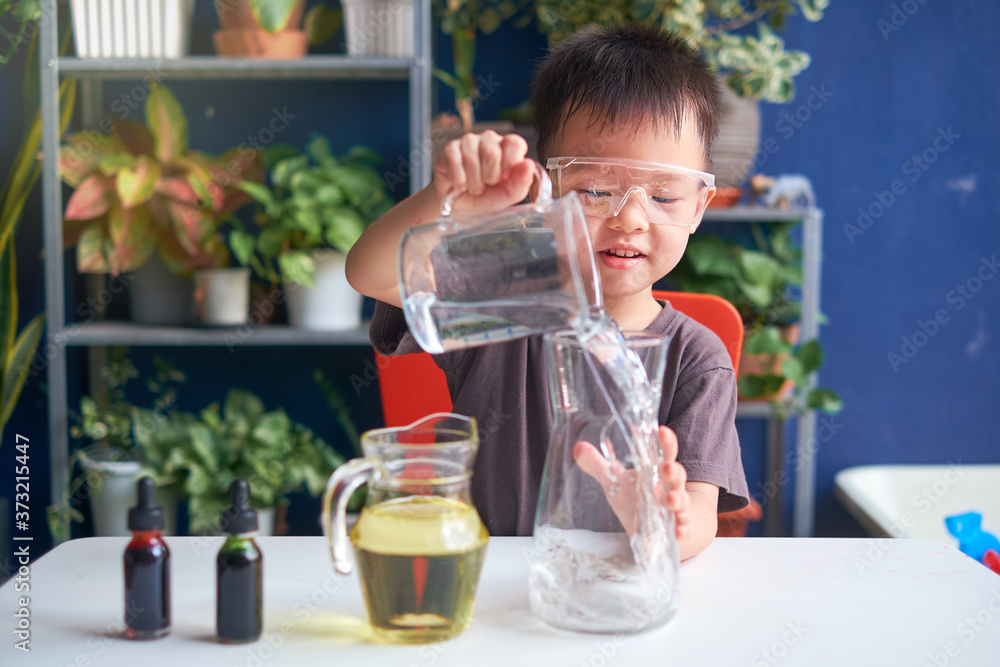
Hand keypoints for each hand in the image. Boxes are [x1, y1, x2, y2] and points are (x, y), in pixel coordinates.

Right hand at [433, 131, 535, 214]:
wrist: (460, 207)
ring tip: (473, 188)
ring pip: (472, 158)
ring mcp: (469, 141)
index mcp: (508, 148)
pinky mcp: (450, 148)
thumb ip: (521, 182)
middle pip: (492, 152)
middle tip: (487, 186)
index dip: (510, 162)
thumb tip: (528, 164)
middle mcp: (489, 140)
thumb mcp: (508, 195)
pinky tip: (460, 185)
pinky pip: (454, 161)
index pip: (514, 143)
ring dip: (473, 182)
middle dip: (489, 177)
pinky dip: (459, 180)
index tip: (505, 179)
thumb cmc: (486, 198)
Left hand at [573, 425, 691, 540]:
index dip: (665, 442)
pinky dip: (684, 530)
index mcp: (656, 472)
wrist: (657, 530)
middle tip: (666, 467)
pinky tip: (680, 532)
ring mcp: (675, 509)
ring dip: (678, 500)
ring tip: (670, 499)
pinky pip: (684, 529)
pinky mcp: (676, 529)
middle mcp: (669, 488)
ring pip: (681, 501)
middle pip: (676, 476)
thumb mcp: (616, 482)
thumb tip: (578, 447)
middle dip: (673, 471)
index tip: (662, 431)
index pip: (664, 453)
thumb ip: (598, 465)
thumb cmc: (636, 500)